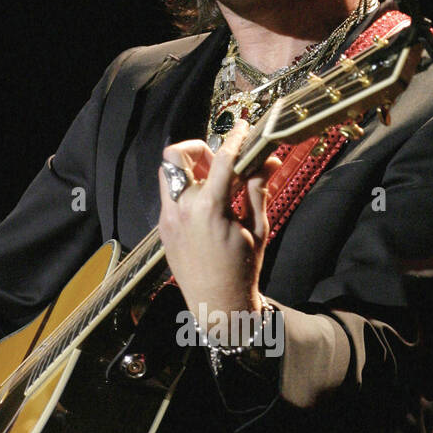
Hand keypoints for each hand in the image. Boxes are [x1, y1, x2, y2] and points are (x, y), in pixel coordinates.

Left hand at [157, 120, 279, 322]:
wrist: (218, 306)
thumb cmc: (243, 270)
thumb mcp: (257, 229)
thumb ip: (258, 190)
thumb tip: (268, 160)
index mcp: (210, 209)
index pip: (222, 159)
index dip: (236, 138)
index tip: (243, 127)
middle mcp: (182, 209)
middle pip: (176, 155)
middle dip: (199, 150)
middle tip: (219, 164)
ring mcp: (168, 219)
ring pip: (168, 173)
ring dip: (190, 169)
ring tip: (214, 186)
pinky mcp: (164, 228)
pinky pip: (169, 196)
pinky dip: (187, 190)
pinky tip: (207, 207)